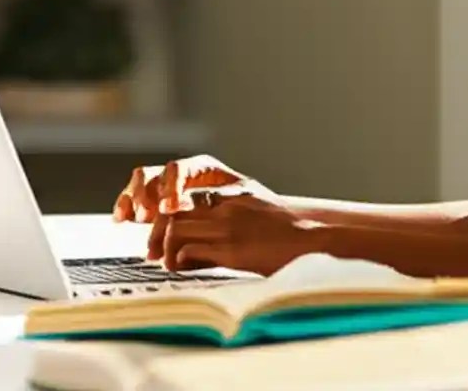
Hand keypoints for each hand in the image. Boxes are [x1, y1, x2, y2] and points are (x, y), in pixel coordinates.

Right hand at [113, 154, 259, 222]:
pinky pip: (134, 200)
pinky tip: (121, 219)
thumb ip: (210, 202)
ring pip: (141, 184)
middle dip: (147, 195)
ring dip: (134, 200)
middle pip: (155, 174)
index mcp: (202, 169)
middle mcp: (182, 176)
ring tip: (135, 219)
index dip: (171, 188)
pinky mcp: (156, 205)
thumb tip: (187, 207)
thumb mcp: (237, 202)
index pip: (179, 169)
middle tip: (146, 216)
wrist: (253, 225)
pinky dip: (126, 207)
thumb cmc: (250, 209)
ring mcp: (166, 189)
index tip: (169, 208)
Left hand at [157, 194, 318, 274]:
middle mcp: (227, 209)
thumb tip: (216, 236)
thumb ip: (235, 219)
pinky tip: (181, 269)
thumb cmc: (292, 236)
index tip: (165, 232)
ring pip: (176, 229)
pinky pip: (190, 251)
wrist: (314, 242)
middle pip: (176, 212)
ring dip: (165, 248)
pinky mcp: (231, 250)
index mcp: (234, 198)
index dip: (171, 215)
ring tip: (166, 263)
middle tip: (153, 251)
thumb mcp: (260, 216)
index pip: (189, 199)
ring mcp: (228, 229)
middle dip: (158, 232)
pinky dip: (179, 261)